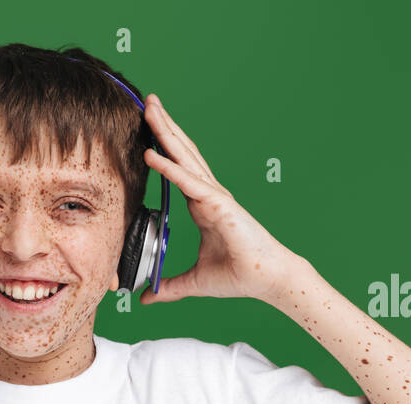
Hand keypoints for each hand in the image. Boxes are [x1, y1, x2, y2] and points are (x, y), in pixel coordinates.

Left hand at [138, 92, 299, 304]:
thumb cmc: (238, 275)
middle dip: (163, 126)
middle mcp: (208, 193)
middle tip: (146, 101)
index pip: (177, 168)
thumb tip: (146, 296)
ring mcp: (215, 196)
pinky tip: (154, 154)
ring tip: (150, 109)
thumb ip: (168, 286)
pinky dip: (171, 168)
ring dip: (166, 133)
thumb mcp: (193, 281)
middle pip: (182, 152)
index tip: (145, 130)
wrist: (266, 280)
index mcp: (202, 204)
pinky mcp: (220, 205)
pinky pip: (190, 183)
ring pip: (186, 157)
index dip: (162, 147)